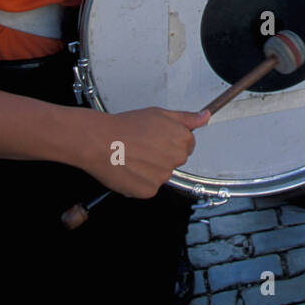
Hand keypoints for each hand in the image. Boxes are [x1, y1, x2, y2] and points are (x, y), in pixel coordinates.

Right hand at [80, 106, 207, 197]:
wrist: (99, 142)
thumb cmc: (125, 126)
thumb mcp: (159, 114)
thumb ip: (186, 118)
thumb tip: (204, 117)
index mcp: (182, 139)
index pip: (187, 145)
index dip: (170, 141)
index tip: (156, 139)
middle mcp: (176, 159)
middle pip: (175, 160)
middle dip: (162, 155)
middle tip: (142, 147)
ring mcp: (163, 177)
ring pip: (161, 175)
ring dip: (150, 170)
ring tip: (132, 157)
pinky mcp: (149, 191)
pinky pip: (148, 188)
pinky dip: (139, 182)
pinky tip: (129, 169)